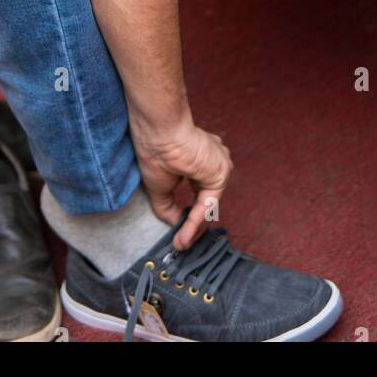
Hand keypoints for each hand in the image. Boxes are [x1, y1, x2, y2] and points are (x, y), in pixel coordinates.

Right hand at [131, 118, 232, 249]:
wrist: (159, 132)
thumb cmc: (155, 150)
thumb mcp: (160, 186)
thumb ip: (168, 207)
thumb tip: (176, 226)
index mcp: (202, 160)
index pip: (200, 193)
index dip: (190, 214)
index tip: (180, 234)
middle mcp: (214, 162)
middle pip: (207, 201)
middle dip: (194, 223)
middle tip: (182, 242)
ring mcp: (220, 166)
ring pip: (207, 205)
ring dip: (194, 226)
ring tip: (181, 243)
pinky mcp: (221, 173)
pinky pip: (207, 204)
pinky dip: (195, 221)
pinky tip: (185, 236)